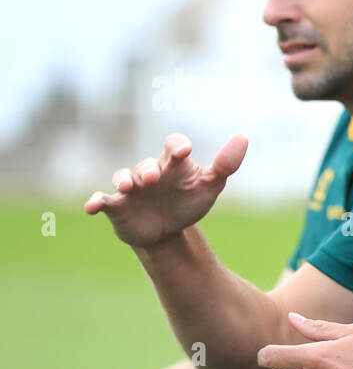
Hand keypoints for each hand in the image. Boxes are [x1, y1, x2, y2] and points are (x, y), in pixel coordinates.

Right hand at [85, 133, 247, 247]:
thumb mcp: (210, 185)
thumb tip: (243, 137)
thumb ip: (225, 164)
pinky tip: (92, 207)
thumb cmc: (188, 201)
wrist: (169, 231)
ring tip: (127, 186)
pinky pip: (102, 200)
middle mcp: (151, 172)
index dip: (177, 145)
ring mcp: (132, 188)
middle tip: (153, 179)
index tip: (184, 151)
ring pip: (123, 176)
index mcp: (174, 164)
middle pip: (147, 163)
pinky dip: (96, 201)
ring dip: (123, 179)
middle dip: (148, 169)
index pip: (173, 144)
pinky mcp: (117, 205)